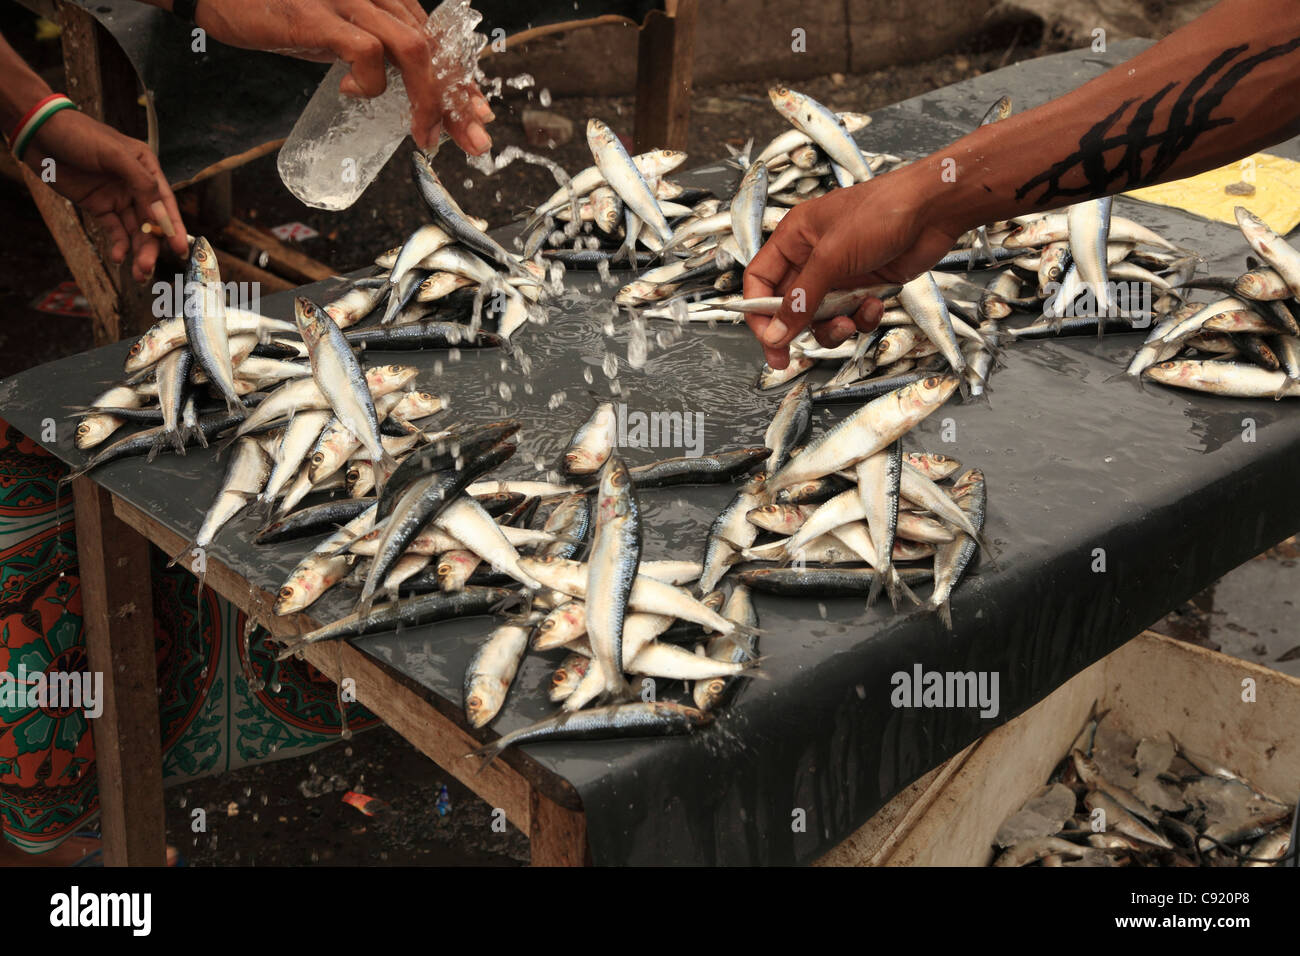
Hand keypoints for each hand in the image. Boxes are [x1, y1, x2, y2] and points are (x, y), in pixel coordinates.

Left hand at [28, 110, 187, 281]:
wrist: (40, 134)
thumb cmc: (79, 134)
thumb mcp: (115, 153)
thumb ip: (141, 181)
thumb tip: (160, 209)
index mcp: (146, 167)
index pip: (165, 202)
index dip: (173, 227)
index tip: (179, 249)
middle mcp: (135, 184)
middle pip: (151, 221)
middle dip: (152, 246)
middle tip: (148, 267)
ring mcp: (116, 196)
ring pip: (134, 230)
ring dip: (137, 251)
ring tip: (138, 271)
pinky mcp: (98, 206)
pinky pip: (114, 229)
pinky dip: (118, 244)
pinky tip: (119, 256)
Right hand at [194, 0, 493, 152]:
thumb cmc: (276, 7)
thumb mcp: (336, 28)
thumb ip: (372, 48)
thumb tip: (405, 90)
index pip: (438, 41)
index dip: (462, 80)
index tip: (476, 114)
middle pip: (435, 49)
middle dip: (458, 99)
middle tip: (471, 139)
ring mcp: (348, 1)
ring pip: (414, 50)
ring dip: (428, 99)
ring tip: (423, 133)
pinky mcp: (317, 16)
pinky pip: (366, 52)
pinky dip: (370, 82)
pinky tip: (354, 93)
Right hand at [742, 166, 968, 368]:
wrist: (933, 210)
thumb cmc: (882, 212)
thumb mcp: (831, 257)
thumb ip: (801, 298)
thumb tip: (776, 331)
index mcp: (794, 239)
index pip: (760, 280)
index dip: (758, 311)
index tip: (767, 338)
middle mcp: (813, 257)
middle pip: (788, 304)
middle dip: (792, 330)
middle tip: (786, 358)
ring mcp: (840, 274)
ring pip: (820, 317)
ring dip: (833, 327)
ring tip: (848, 321)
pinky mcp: (865, 286)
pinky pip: (851, 315)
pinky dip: (862, 317)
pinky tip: (874, 303)